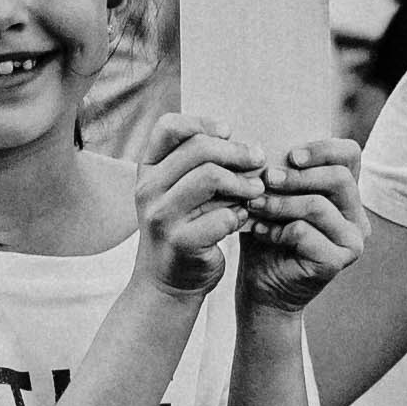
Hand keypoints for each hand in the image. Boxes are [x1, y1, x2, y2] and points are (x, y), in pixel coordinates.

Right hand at [129, 114, 258, 298]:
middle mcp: (148, 190)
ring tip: (257, 190)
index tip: (229, 132)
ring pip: (211, 177)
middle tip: (259, 160)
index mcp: (147, 170)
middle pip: (199, 149)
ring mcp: (161, 217)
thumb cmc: (183, 228)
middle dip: (237, 152)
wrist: (167, 283)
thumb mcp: (180, 192)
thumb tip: (246, 146)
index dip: (203, 123)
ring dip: (243, 182)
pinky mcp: (180, 242)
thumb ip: (200, 166)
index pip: (169, 127)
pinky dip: (239, 215)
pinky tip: (241, 219)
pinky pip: (222, 216)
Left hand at [239, 143, 361, 310]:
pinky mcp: (338, 260)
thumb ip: (279, 171)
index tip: (291, 155)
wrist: (262, 284)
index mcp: (346, 192)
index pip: (350, 154)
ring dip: (280, 203)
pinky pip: (305, 233)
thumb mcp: (273, 196)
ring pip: (319, 206)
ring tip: (254, 205)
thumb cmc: (267, 233)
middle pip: (339, 177)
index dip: (322, 149)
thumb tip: (264, 143)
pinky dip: (276, 229)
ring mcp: (353, 239)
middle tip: (266, 179)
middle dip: (297, 176)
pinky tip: (259, 231)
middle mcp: (357, 214)